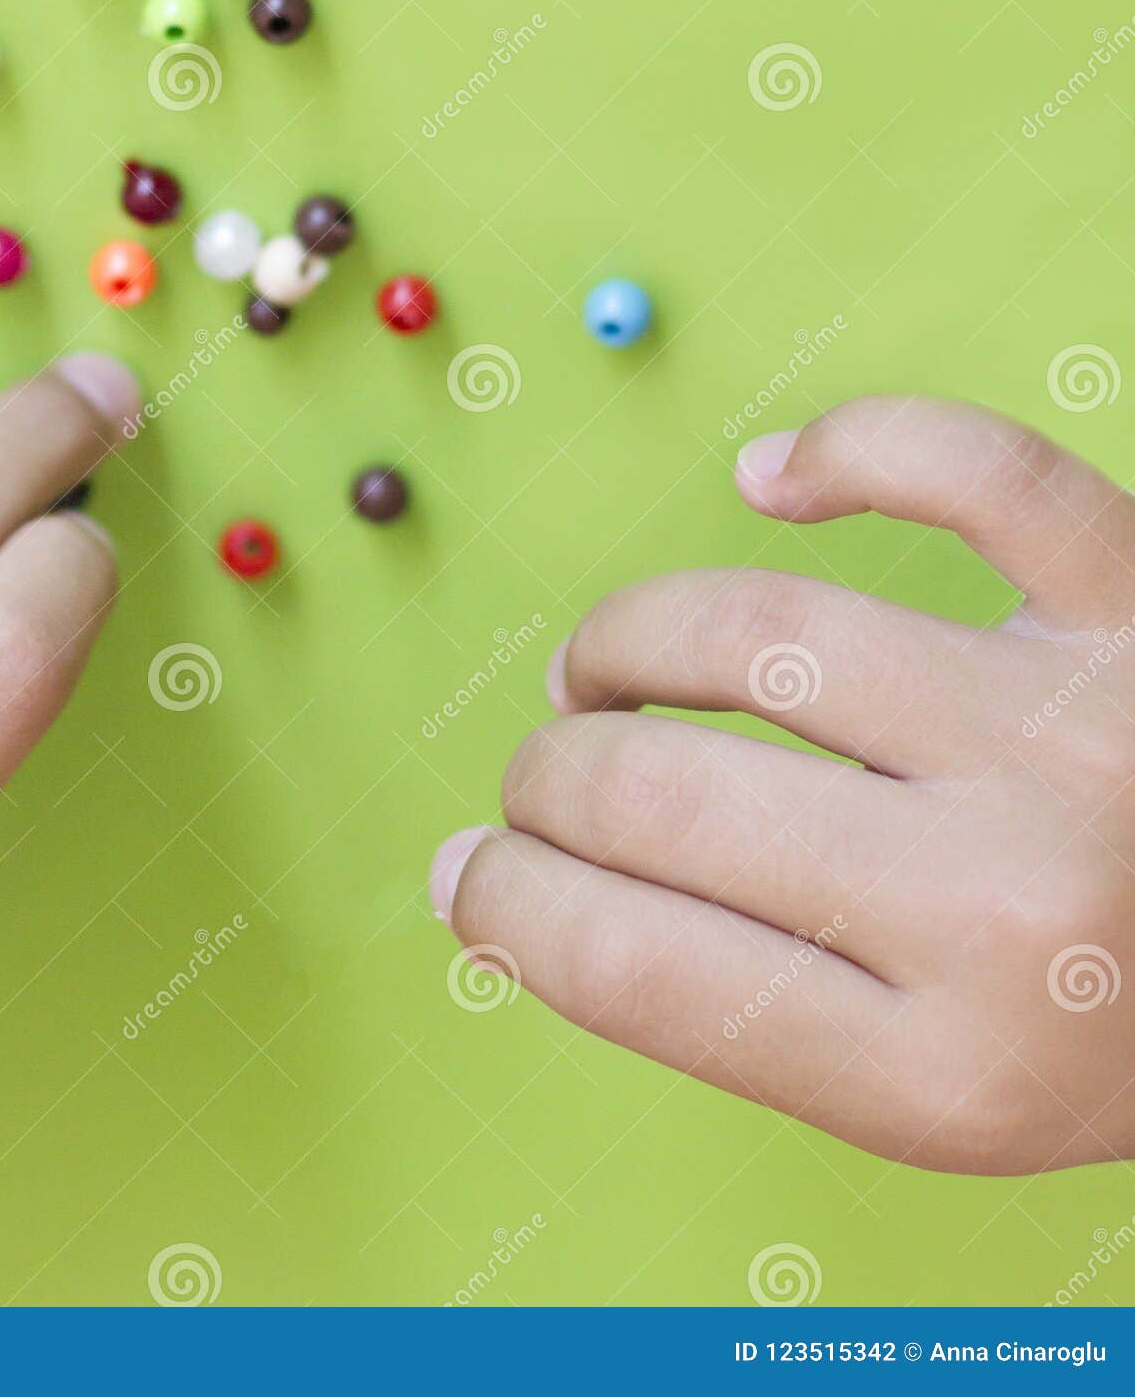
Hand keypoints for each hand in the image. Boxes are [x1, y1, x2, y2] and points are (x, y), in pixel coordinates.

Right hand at [431, 396, 1134, 1173]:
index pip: (630, 967)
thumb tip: (503, 884)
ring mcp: (1077, 732)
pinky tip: (777, 476)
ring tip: (604, 673)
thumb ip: (736, 1007)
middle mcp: (1009, 907)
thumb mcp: (932, 1092)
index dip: (502, 903)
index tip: (468, 868)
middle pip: (660, 796)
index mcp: (948, 1074)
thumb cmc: (1100, 1030)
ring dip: (627, 640)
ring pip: (759, 628)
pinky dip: (851, 446)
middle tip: (551, 774)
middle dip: (548, 778)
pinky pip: (973, 471)